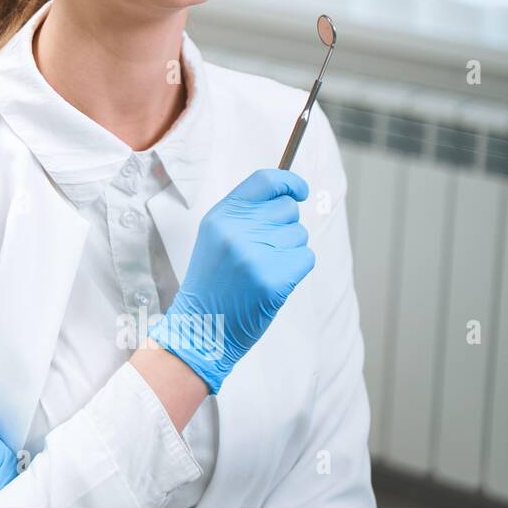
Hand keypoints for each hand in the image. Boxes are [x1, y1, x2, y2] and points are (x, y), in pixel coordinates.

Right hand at [148, 168, 315, 394]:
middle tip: (263, 250)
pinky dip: (297, 270)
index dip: (289, 182)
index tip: (299, 191)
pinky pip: (307, 257)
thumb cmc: (213, 282)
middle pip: (287, 209)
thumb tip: (288, 196)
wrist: (200, 326)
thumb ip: (245, 214)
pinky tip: (273, 282)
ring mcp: (255, 254)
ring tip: (263, 269)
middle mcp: (236, 229)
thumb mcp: (216, 237)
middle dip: (285, 227)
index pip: (264, 180)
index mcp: (220, 216)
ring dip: (290, 251)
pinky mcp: (274, 278)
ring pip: (300, 235)